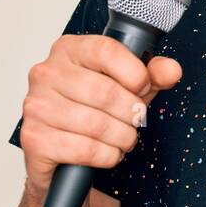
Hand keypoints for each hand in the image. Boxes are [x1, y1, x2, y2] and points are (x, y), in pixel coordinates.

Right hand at [20, 34, 182, 190]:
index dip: (135, 73)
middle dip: (131, 114)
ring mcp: (36, 106)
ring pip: (97, 124)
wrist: (59, 155)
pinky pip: (85, 149)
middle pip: (105, 92)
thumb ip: (151, 75)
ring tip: (123, 139)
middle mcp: (46, 73)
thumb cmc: (92, 112)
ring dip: (122, 138)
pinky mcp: (34, 138)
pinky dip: (106, 156)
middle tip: (135, 121)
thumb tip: (171, 69)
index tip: (143, 87)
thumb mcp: (127, 87)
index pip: (106, 50)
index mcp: (69, 50)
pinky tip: (106, 153)